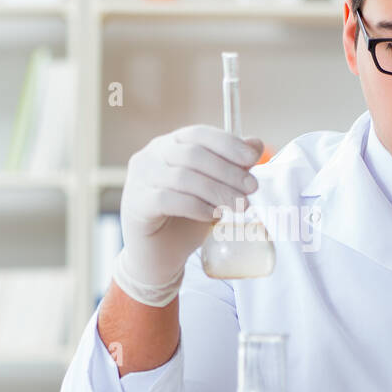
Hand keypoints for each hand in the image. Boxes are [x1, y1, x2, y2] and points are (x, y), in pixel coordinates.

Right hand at [114, 124, 262, 305]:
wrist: (158, 257)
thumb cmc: (185, 221)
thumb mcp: (213, 192)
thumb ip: (230, 168)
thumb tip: (255, 144)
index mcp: (169, 145)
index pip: (198, 133)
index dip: (227, 144)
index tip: (253, 158)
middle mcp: (150, 156)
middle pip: (193, 154)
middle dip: (227, 171)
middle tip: (251, 189)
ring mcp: (139, 179)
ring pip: (182, 177)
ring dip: (216, 191)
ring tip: (238, 206)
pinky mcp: (136, 204)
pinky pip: (168, 200)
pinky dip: (196, 206)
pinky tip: (213, 216)